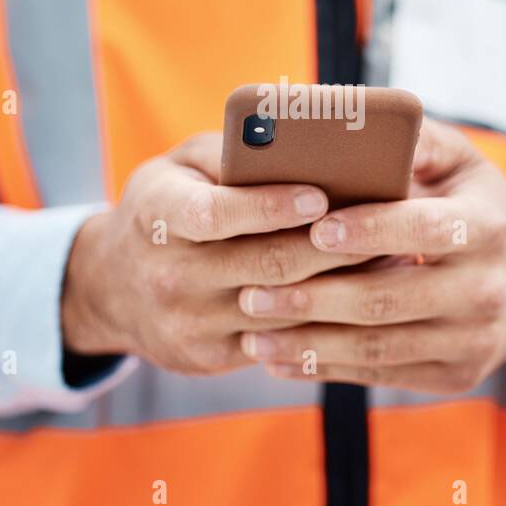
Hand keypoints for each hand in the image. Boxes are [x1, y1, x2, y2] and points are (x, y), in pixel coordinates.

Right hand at [61, 133, 371, 374]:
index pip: (214, 214)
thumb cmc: (166, 208)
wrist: (111, 288)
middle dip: (332, 243)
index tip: (320, 194)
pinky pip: (279, 341)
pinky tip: (364, 298)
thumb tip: (304, 147)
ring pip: (283, 308)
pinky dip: (326, 320)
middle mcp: (169, 273)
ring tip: (393, 256)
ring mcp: (189, 323)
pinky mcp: (210, 358)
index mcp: (158, 214)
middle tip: (386, 222)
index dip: (268, 206)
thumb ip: (231, 154)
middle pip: (265, 263)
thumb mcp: (180, 168)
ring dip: (343, 284)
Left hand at [235, 119, 505, 392]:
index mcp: (487, 228)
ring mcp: (472, 341)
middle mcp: (485, 290)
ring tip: (252, 331)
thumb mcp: (458, 162)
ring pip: (376, 347)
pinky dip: (324, 368)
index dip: (369, 230)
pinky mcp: (454, 376)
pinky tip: (279, 357)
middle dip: (313, 298)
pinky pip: (379, 375)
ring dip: (308, 342)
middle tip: (252, 291)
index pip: (423, 229)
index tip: (313, 229)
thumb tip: (361, 121)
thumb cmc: (468, 205)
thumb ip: (415, 141)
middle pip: (387, 299)